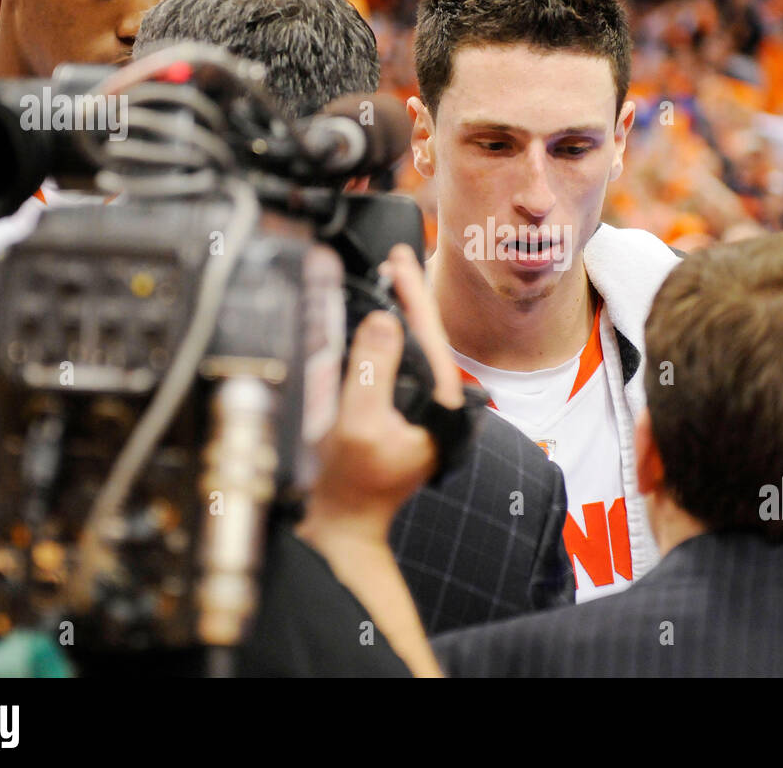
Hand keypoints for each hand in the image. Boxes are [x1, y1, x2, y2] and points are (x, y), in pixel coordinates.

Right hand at [302, 244, 461, 541]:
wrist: (341, 526)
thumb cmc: (350, 484)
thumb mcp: (357, 423)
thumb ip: (372, 370)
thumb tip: (384, 319)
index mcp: (441, 407)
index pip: (429, 335)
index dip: (413, 292)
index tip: (402, 258)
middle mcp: (437, 407)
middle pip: (423, 338)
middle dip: (408, 297)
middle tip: (395, 258)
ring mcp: (421, 412)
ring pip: (410, 350)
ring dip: (397, 315)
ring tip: (387, 279)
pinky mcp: (402, 416)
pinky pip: (394, 367)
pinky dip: (382, 340)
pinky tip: (372, 323)